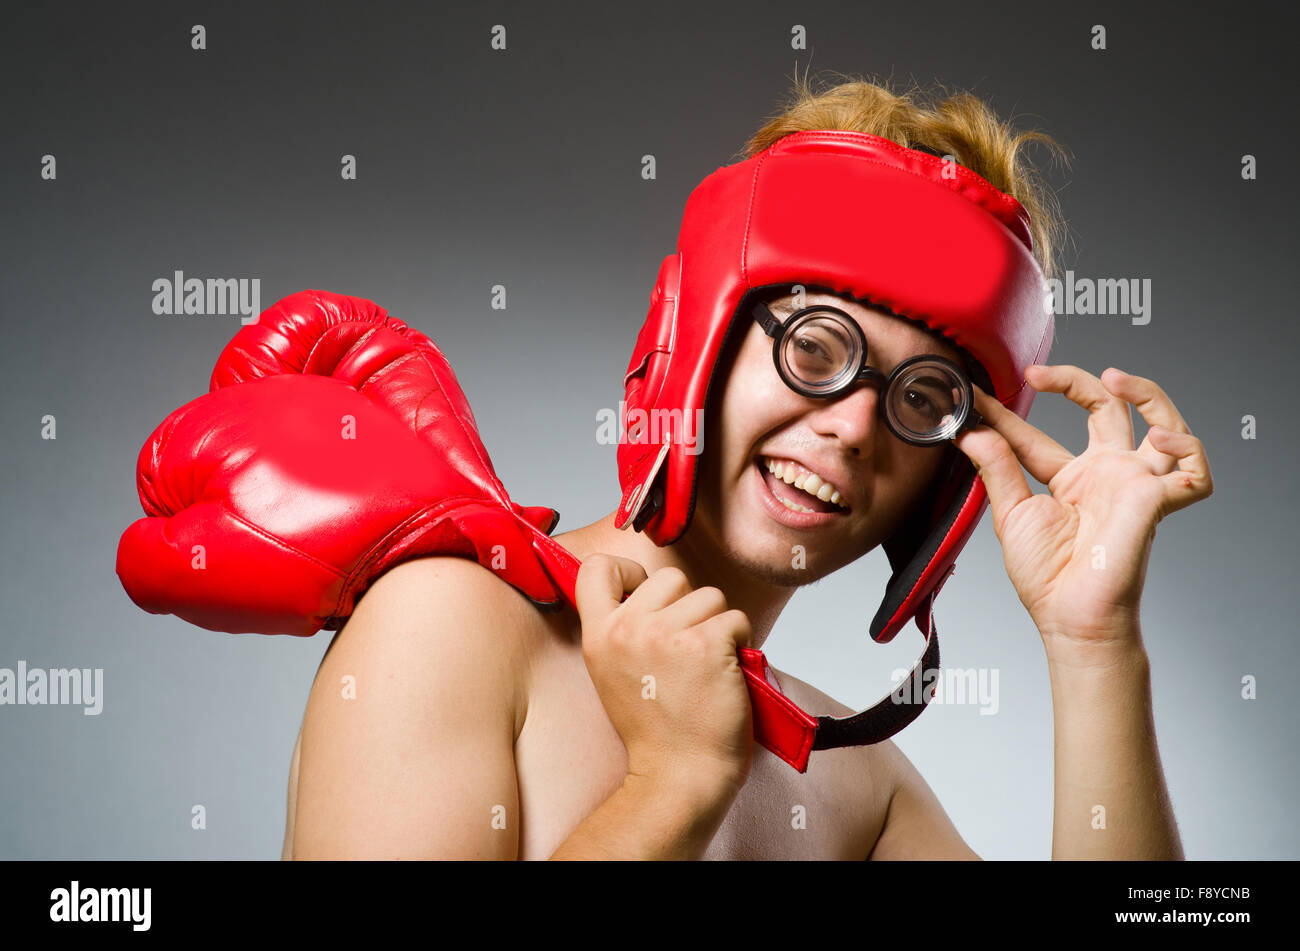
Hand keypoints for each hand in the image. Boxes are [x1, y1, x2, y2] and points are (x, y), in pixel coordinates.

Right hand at [574, 556, 754, 794]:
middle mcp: (628, 628)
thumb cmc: (656, 729)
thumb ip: (622, 629)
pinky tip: (725, 673)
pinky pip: (737, 618)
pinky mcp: (706, 644)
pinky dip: (742, 643)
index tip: (643, 593)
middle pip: (671, 577)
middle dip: (689, 606)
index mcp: (599, 635)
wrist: (679, 775)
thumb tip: (646, 590)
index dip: (627, 571)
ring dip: (718, 625)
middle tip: (686, 650)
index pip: (598, 567)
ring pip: (710, 596)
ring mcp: (666, 634)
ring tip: (706, 665)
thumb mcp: (612, 672)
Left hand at [952, 365, 1212, 651]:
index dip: (1006, 414)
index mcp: (1068, 479)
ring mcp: (1134, 485)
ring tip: (1115, 378)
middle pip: (1107, 409)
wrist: (1071, 617)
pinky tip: (1159, 437)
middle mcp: (1105, 475)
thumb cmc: (1046, 577)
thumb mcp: (1011, 513)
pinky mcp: (1157, 501)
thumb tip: (971, 430)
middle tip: (1038, 372)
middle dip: (1077, 381)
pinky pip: (1194, 470)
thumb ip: (995, 468)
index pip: (1036, 434)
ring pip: (1163, 422)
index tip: (977, 399)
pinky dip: (1186, 447)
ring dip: (1147, 393)